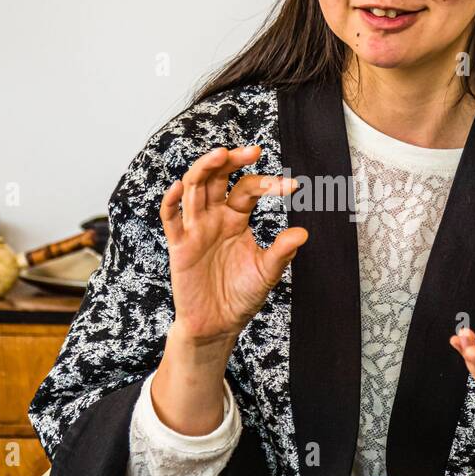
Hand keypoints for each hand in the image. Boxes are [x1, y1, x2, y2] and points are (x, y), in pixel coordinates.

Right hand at [159, 144, 308, 347]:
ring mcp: (195, 229)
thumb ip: (281, 252)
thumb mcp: (266, 272)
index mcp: (236, 218)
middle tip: (253, 150)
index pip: (248, 189)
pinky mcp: (179, 246)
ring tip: (221, 154)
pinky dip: (172, 202)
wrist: (217, 325)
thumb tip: (302, 232)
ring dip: (205, 169)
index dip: (269, 184)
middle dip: (232, 160)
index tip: (294, 187)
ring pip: (194, 189)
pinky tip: (180, 188)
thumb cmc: (240, 296)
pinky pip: (171, 219)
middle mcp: (214, 217)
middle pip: (217, 177)